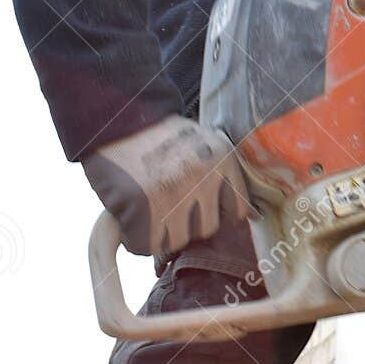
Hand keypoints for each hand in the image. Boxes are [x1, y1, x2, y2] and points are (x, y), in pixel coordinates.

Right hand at [83, 115, 250, 256]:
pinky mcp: (141, 208)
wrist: (114, 118)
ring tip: (146, 207)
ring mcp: (173, 195)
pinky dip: (135, 237)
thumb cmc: (156, 136)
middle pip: (207, 228)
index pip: (238, 209)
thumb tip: (250, 216)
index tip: (200, 207)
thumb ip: (219, 175)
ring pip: (177, 241)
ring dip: (160, 233)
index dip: (216, 212)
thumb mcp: (200, 145)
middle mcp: (204, 178)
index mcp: (223, 160)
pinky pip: (144, 246)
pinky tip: (128, 214)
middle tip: (165, 203)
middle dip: (187, 222)